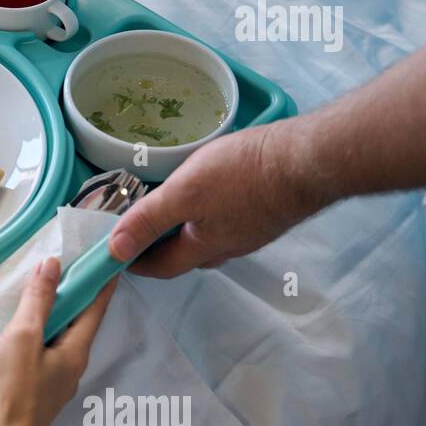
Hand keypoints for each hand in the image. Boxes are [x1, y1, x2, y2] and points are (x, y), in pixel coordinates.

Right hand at [0, 257, 116, 425]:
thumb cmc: (12, 389)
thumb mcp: (23, 336)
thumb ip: (38, 301)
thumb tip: (54, 264)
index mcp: (75, 353)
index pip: (94, 309)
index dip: (100, 283)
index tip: (107, 260)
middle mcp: (70, 369)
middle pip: (77, 325)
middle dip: (73, 297)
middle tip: (65, 268)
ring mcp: (52, 384)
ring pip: (57, 341)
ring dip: (51, 317)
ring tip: (38, 294)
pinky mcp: (33, 394)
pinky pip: (41, 355)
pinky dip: (36, 336)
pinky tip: (18, 332)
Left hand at [107, 117, 331, 277]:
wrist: (310, 158)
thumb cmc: (246, 174)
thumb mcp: (186, 192)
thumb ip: (149, 219)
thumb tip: (115, 250)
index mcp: (205, 247)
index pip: (162, 267)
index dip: (136, 263)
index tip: (115, 254)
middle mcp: (230, 246)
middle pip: (186, 255)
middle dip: (159, 245)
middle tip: (138, 224)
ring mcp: (253, 230)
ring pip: (209, 237)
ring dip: (185, 228)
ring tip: (168, 204)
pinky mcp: (267, 212)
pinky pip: (229, 220)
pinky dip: (209, 213)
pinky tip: (209, 191)